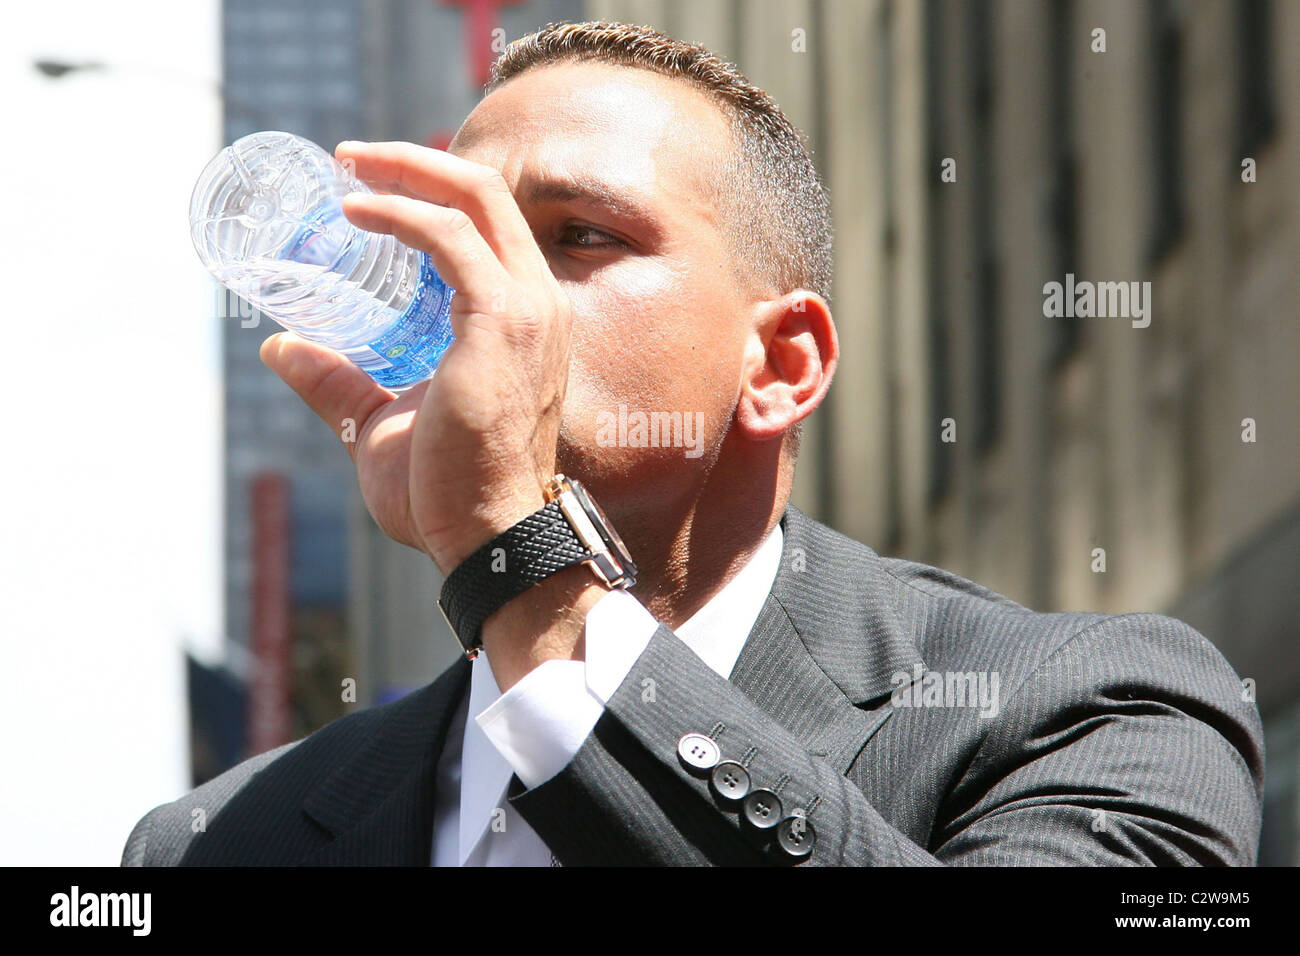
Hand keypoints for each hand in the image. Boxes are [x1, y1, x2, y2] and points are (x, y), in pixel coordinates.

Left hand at [259, 141, 573, 576]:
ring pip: (475, 200)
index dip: (432, 193)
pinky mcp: (501, 323)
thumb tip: (281, 348)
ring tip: (348, 169)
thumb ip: (341, 383)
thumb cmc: (447, 492)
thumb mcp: (382, 423)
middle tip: (351, 160)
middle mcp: (537, 304)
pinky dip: (401, 213)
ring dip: (407, 172)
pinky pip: (450, 239)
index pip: (488, 228)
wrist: (486, 536)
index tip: (369, 188)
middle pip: (486, 195)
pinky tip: (357, 212)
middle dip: (416, 164)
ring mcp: (527, 310)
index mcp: (522, 321)